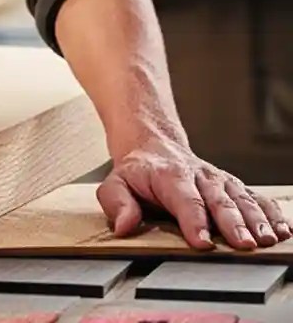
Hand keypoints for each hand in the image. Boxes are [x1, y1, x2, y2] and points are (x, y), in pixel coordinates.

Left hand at [98, 136, 290, 249]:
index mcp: (170, 177)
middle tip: (244, 244)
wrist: (155, 147)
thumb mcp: (115, 183)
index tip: (203, 243)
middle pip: (219, 201)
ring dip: (257, 220)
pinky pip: (257, 198)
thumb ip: (117, 204)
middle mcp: (200, 177)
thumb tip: (123, 226)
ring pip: (242, 199)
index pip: (184, 200)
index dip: (194, 222)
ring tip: (267, 239)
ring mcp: (220, 181)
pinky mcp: (233, 187)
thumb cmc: (136, 173)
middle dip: (233, 223)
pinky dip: (272, 213)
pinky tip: (283, 229)